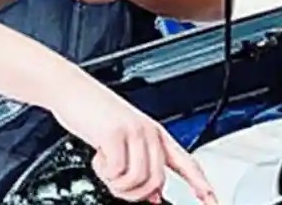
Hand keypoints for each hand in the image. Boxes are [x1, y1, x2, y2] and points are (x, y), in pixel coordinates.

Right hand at [54, 85, 216, 204]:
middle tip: (116, 186)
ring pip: (139, 180)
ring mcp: (134, 131)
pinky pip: (117, 172)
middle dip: (134, 194)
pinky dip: (104, 173)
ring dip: (118, 185)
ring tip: (106, 171)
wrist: (70, 89)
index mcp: (155, 133)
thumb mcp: (122, 138)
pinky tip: (98, 159)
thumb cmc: (92, 112)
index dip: (201, 184)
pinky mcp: (115, 134)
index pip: (186, 162)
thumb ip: (140, 162)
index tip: (211, 201)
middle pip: (157, 181)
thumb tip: (152, 195)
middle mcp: (149, 132)